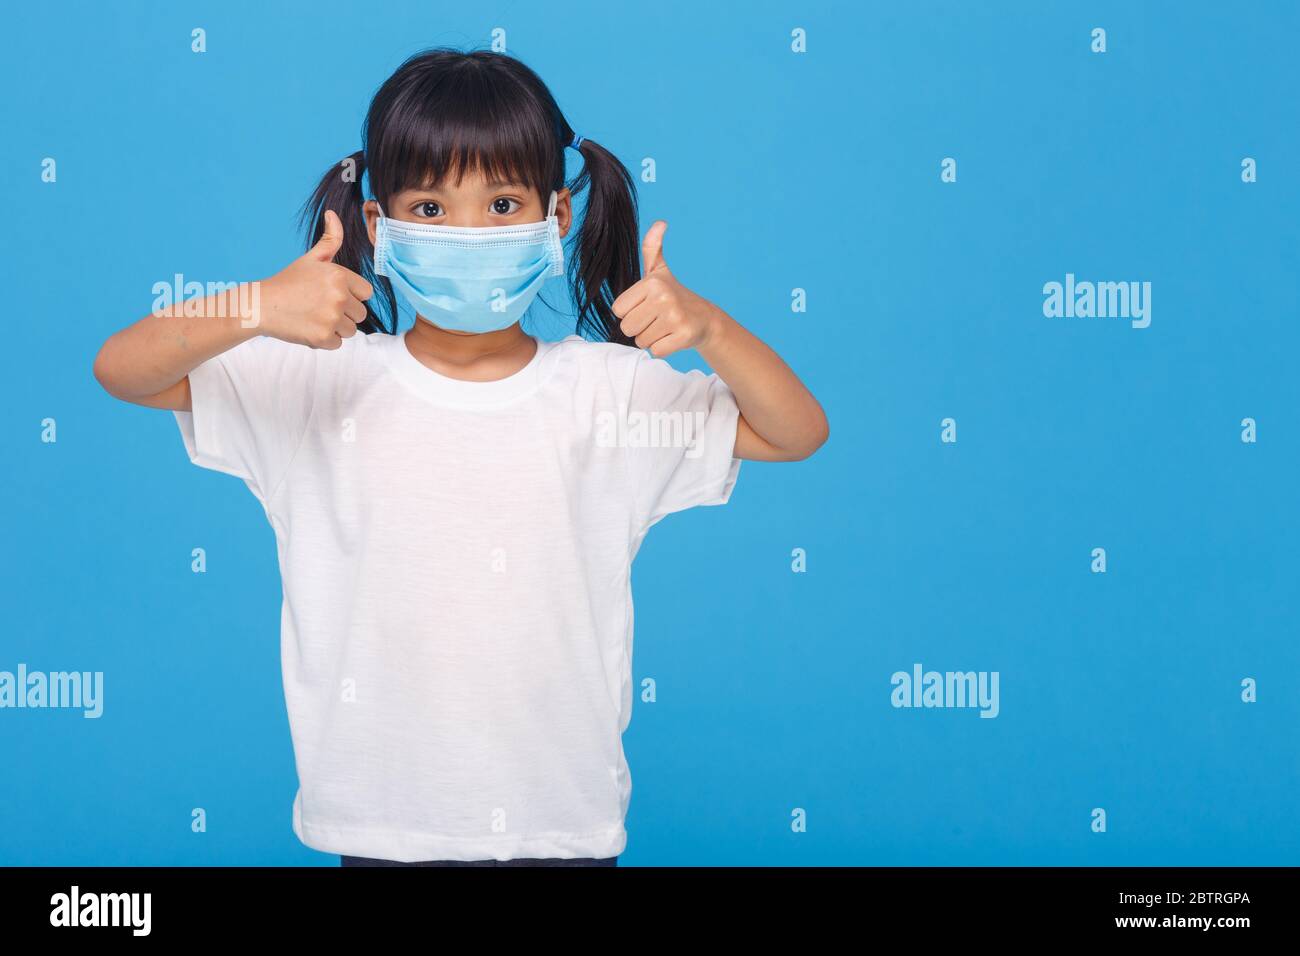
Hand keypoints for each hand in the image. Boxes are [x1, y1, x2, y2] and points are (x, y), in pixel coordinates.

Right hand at [256, 210, 372, 348]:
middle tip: (319, 307)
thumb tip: (333, 214)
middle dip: (343, 313)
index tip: (331, 294)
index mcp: (340, 276)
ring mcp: (331, 318)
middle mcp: (339, 296)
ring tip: (313, 317)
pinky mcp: (322, 337)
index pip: (366, 293)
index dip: (351, 296)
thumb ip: (330, 240)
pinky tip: (308, 328)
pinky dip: (324, 340)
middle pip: (360, 314)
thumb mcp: (311, 259)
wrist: (261, 305)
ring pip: (350, 330)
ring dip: (335, 328)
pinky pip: (337, 344)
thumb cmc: (288, 282)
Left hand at [611, 221, 724, 357]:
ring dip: (650, 338)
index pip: (618, 310)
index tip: (646, 306)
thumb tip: (660, 223)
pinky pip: (656, 351)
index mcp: (651, 283)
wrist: (705, 318)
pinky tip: (672, 337)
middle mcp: (663, 298)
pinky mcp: (683, 336)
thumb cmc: (674, 294)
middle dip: (639, 328)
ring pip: (641, 341)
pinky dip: (662, 348)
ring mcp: (674, 317)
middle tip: (656, 319)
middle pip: (627, 327)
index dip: (630, 311)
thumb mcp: (660, 270)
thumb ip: (652, 247)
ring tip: (664, 327)